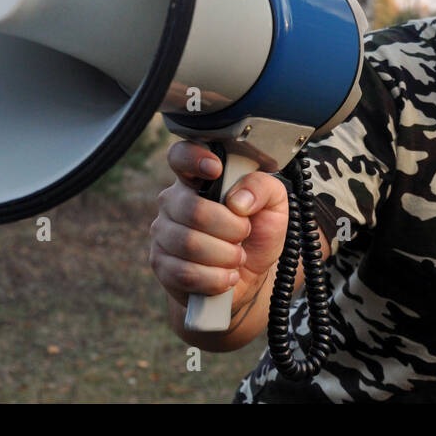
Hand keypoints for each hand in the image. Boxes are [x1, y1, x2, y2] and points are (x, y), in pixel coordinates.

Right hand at [149, 140, 289, 314]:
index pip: (181, 157)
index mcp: (198, 178)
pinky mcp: (161, 265)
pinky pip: (185, 272)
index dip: (194, 158)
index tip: (217, 170)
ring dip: (225, 255)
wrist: (250, 279)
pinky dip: (215, 278)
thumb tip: (238, 200)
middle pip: (194, 210)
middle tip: (244, 233)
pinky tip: (227, 275)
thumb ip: (263, 188)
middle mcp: (174, 202)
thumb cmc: (257, 234)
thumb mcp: (274, 206)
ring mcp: (163, 233)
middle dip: (230, 227)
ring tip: (238, 256)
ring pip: (189, 244)